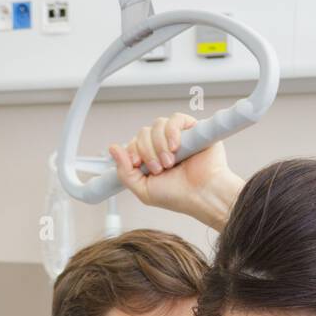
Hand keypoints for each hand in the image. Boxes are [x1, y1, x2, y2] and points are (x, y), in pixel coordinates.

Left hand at [108, 112, 241, 221]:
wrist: (202, 196)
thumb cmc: (178, 196)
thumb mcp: (144, 190)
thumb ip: (125, 172)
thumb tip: (113, 148)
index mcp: (151, 159)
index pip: (134, 143)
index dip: (132, 151)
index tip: (138, 163)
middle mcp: (163, 146)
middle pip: (143, 133)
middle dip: (147, 151)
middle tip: (159, 169)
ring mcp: (177, 137)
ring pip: (157, 125)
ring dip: (159, 145)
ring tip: (170, 162)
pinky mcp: (192, 129)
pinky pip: (175, 119)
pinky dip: (171, 131)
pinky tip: (175, 147)